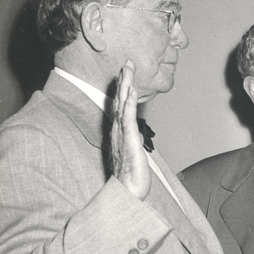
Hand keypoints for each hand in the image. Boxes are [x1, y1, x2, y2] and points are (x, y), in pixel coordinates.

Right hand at [111, 60, 150, 199]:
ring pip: (123, 104)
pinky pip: (128, 117)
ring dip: (126, 85)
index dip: (123, 90)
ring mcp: (122, 133)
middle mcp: (118, 130)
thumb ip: (132, 142)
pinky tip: (131, 90)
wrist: (128, 191)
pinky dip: (129, 102)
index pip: (120, 106)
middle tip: (127, 62)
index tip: (126, 74)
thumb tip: (135, 135)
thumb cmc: (131, 176)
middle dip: (124, 81)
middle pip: (120, 100)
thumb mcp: (133, 154)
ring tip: (128, 69)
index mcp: (119, 132)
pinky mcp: (128, 138)